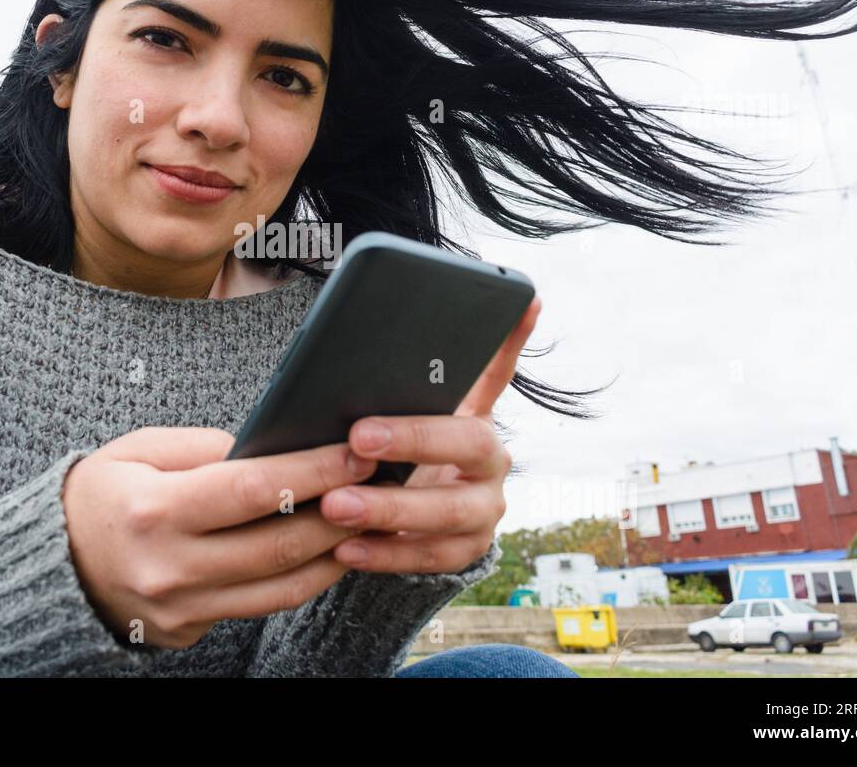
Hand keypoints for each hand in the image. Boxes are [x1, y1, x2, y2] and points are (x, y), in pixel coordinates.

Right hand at [61, 427, 380, 649]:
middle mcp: (169, 567)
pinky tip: (327, 551)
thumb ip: (205, 446)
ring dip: (335, 552)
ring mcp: (180, 608)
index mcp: (154, 509)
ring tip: (368, 517)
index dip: (314, 470)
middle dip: (341, 511)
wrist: (54, 564)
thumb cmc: (103, 493)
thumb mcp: (139, 448)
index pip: (253, 490)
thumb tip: (275, 449)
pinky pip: (260, 606)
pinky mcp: (190, 631)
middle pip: (278, 544)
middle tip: (379, 482)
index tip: (356, 451)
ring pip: (281, 587)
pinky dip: (301, 578)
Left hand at [319, 297, 541, 572]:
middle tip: (357, 437)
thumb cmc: (397, 455)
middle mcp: (493, 462)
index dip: (512, 339)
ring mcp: (485, 510)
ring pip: (449, 513)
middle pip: (471, 445)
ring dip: (390, 509)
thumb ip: (394, 393)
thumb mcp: (401, 419)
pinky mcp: (466, 552)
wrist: (413, 519)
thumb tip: (358, 347)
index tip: (521, 298)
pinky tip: (347, 549)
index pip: (495, 375)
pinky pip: (430, 559)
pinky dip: (386, 554)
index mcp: (478, 418)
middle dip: (414, 439)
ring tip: (335, 505)